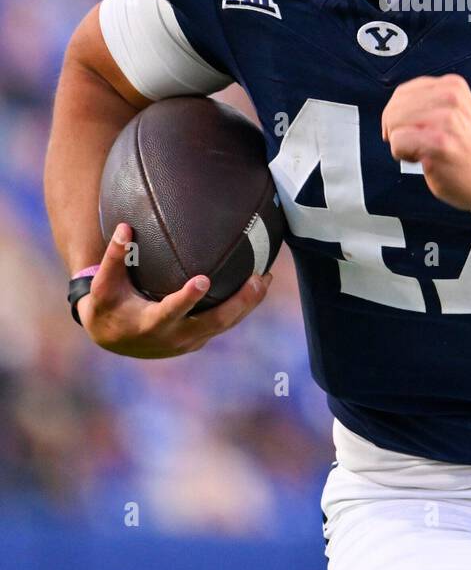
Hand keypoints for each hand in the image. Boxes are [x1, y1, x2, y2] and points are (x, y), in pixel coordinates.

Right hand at [76, 222, 271, 358]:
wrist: (112, 339)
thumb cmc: (107, 306)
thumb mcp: (104, 285)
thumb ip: (115, 257)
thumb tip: (124, 227)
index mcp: (150, 324)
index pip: (172, 311)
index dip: (188, 298)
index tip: (204, 279)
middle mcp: (173, 338)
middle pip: (214, 322)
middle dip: (239, 303)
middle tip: (258, 279)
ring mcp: (188, 342)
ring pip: (224, 325)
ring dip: (247, 305)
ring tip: (266, 279)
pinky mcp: (196, 341)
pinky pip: (223, 325)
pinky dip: (241, 308)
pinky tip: (256, 287)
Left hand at [381, 74, 470, 209]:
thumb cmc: (467, 147)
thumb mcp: (456, 110)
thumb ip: (430, 101)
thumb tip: (395, 104)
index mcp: (452, 85)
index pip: (403, 93)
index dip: (397, 114)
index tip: (409, 129)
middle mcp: (451, 97)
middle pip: (395, 108)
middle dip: (396, 129)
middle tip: (414, 143)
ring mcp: (446, 119)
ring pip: (394, 124)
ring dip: (400, 142)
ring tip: (421, 150)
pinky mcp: (439, 143)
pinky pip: (398, 142)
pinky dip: (402, 154)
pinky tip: (422, 159)